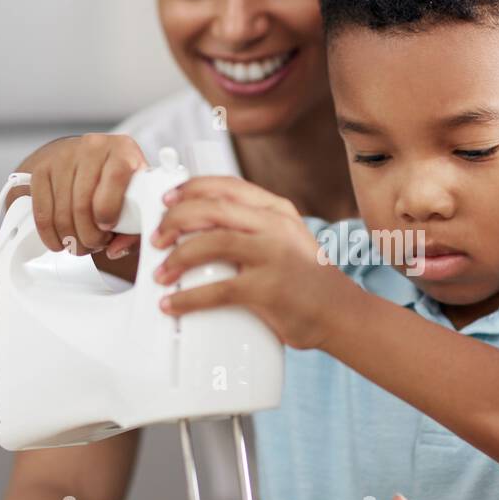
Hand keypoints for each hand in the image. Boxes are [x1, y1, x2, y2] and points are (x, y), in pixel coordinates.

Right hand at [18, 133, 147, 260]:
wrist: (87, 156)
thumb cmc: (117, 179)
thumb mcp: (136, 196)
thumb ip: (135, 227)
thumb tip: (115, 251)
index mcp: (122, 150)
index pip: (115, 179)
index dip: (109, 211)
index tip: (108, 228)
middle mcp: (92, 147)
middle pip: (83, 203)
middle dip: (89, 236)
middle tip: (94, 244)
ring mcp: (63, 156)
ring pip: (62, 210)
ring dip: (70, 238)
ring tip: (80, 244)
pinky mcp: (41, 169)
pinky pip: (42, 210)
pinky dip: (49, 233)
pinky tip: (59, 241)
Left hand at [152, 176, 355, 348]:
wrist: (341, 314)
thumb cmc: (307, 281)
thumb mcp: (286, 240)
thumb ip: (253, 230)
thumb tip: (199, 232)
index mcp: (277, 210)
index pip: (227, 185)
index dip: (190, 189)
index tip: (167, 201)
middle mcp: (276, 226)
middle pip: (212, 208)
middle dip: (174, 220)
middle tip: (157, 239)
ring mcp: (274, 256)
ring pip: (211, 243)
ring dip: (176, 256)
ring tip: (161, 273)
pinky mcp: (268, 289)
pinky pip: (217, 290)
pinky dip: (188, 297)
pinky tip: (173, 304)